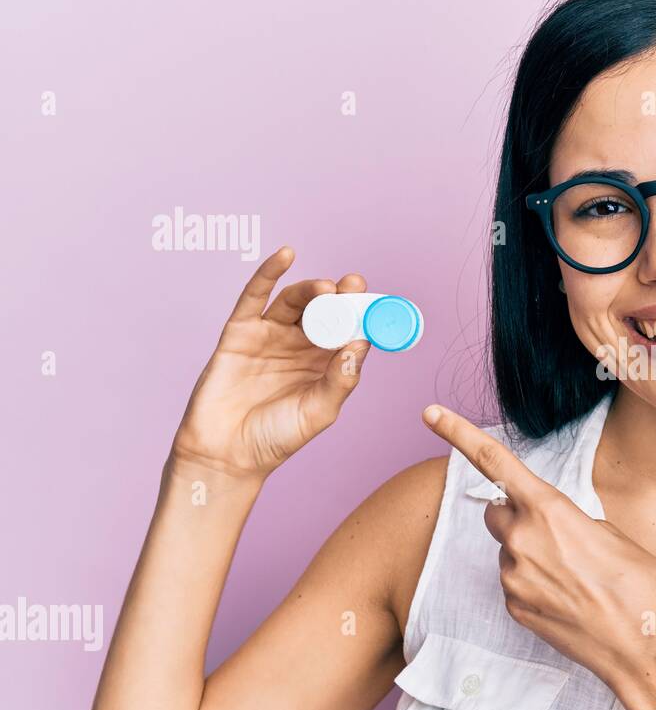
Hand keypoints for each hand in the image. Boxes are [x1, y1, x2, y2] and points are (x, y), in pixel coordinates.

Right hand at [169, 246, 371, 481]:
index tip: (375, 303)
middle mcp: (301, 346)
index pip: (349, 330)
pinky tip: (285, 255)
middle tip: (353, 287)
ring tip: (327, 289)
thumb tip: (359, 345)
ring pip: (296, 302)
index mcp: (325, 364)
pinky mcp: (241, 332)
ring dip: (313, 289)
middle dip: (341, 297)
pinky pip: (254, 297)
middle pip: (325, 311)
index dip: (362, 315)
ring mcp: (271, 336)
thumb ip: (340, 380)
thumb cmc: (276, 438)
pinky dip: (268, 273)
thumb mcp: (319, 411)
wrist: (227, 454)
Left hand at [422, 404, 655, 690]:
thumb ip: (570, 520)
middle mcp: (521, 541)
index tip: (431, 414)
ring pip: (510, 552)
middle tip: (556, 536)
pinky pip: (515, 583)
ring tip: (576, 577)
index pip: (494, 462)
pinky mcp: (514, 609)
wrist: (646, 646)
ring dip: (532, 555)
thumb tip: (553, 529)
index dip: (458, 433)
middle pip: (496, 513)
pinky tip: (569, 599)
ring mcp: (514, 579)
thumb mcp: (611, 533)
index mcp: (548, 510)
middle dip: (516, 516)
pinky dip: (536, 586)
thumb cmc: (641, 585)